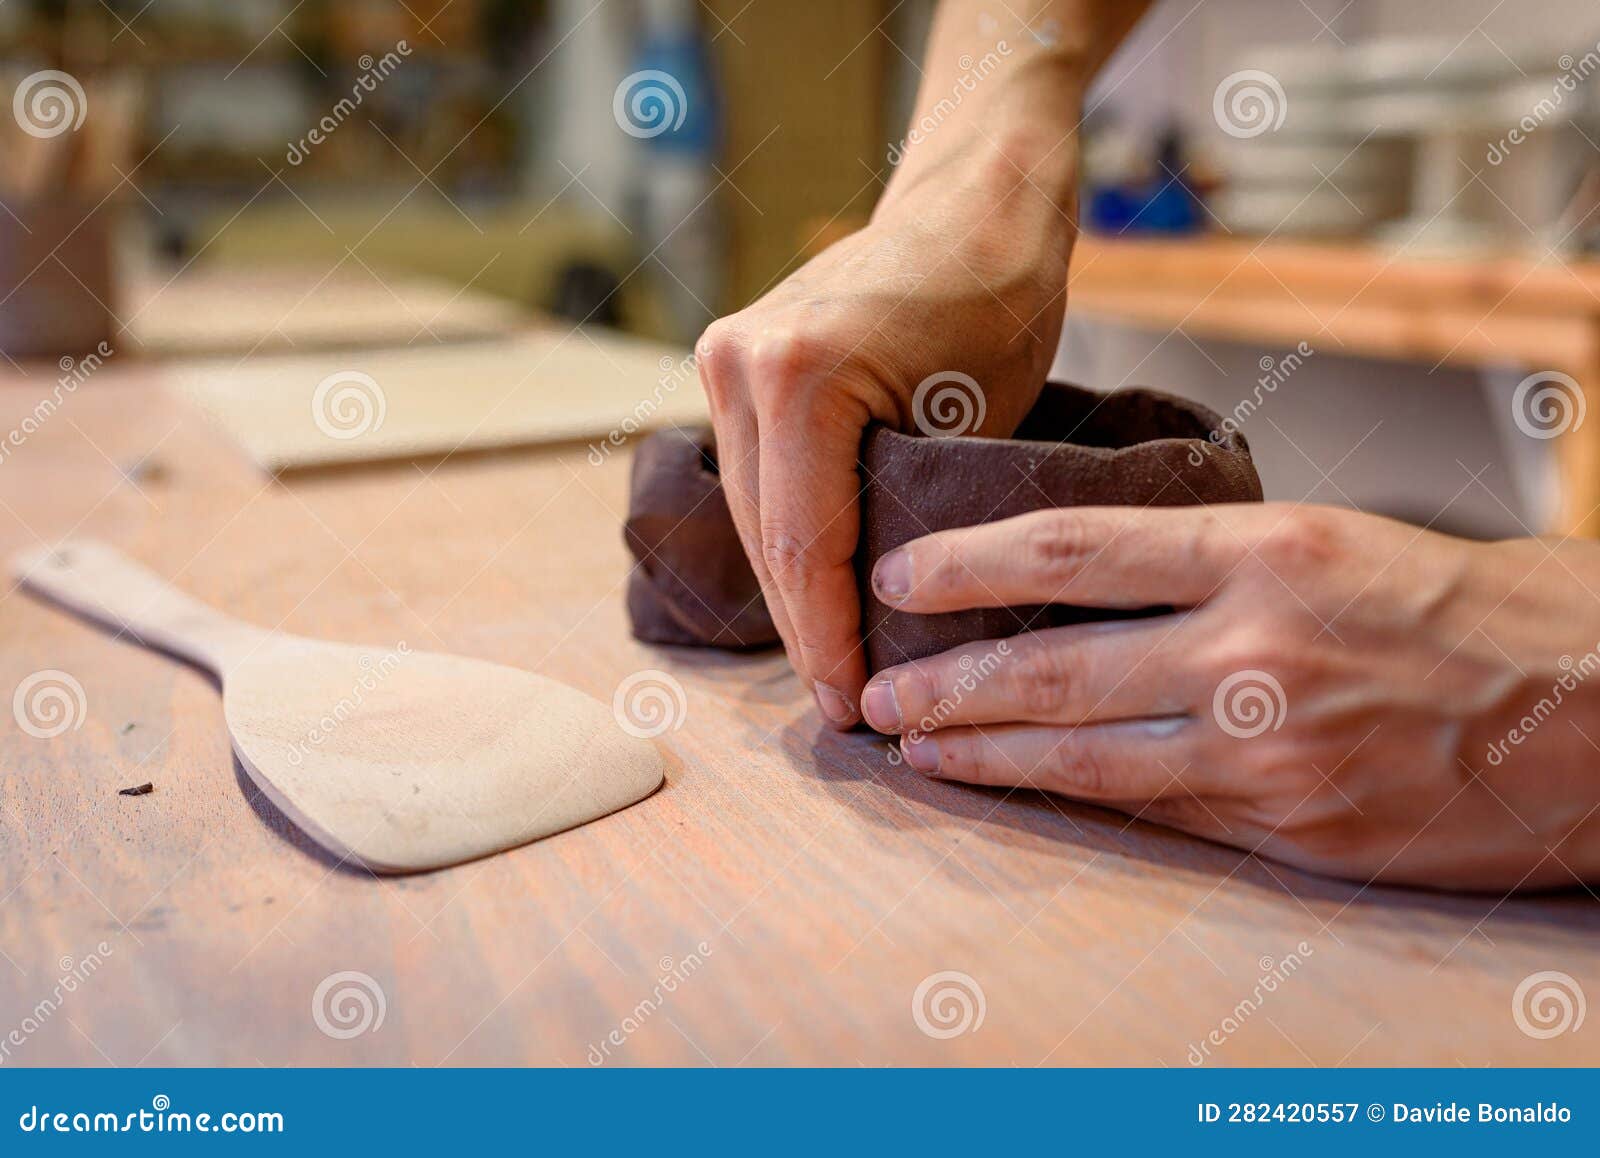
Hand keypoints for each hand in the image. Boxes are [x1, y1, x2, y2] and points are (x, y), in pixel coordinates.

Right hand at [695, 128, 1075, 726]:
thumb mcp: (980, 423)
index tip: (853, 713)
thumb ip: (921, 522)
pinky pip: (757, 478)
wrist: (973, 200)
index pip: (807, 549)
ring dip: (792, 593)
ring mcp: (725, 359)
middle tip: (845, 711)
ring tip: (832, 670)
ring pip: (754, 516)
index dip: (829, 643)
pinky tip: (817, 597)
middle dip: (807, 632)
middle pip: (768, 539)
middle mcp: (737, 365)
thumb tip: (898, 631)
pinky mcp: (734, 364)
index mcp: (796, 376)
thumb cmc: (999, 294)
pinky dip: (787, 537)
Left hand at [858, 502, 1599, 889]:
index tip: (899, 576)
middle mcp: (1251, 645)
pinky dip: (1075, 801)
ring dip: (986, 754)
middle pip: (1053, 664)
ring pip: (1085, 753)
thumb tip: (1081, 592)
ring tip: (916, 747)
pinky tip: (1023, 793)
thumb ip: (1208, 569)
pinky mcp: (1291, 827)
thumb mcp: (1331, 544)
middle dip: (947, 683)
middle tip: (873, 692)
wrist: (1594, 706)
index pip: (1071, 548)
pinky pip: (1156, 812)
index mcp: (1262, 549)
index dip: (967, 563)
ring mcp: (1268, 746)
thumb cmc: (1462, 606)